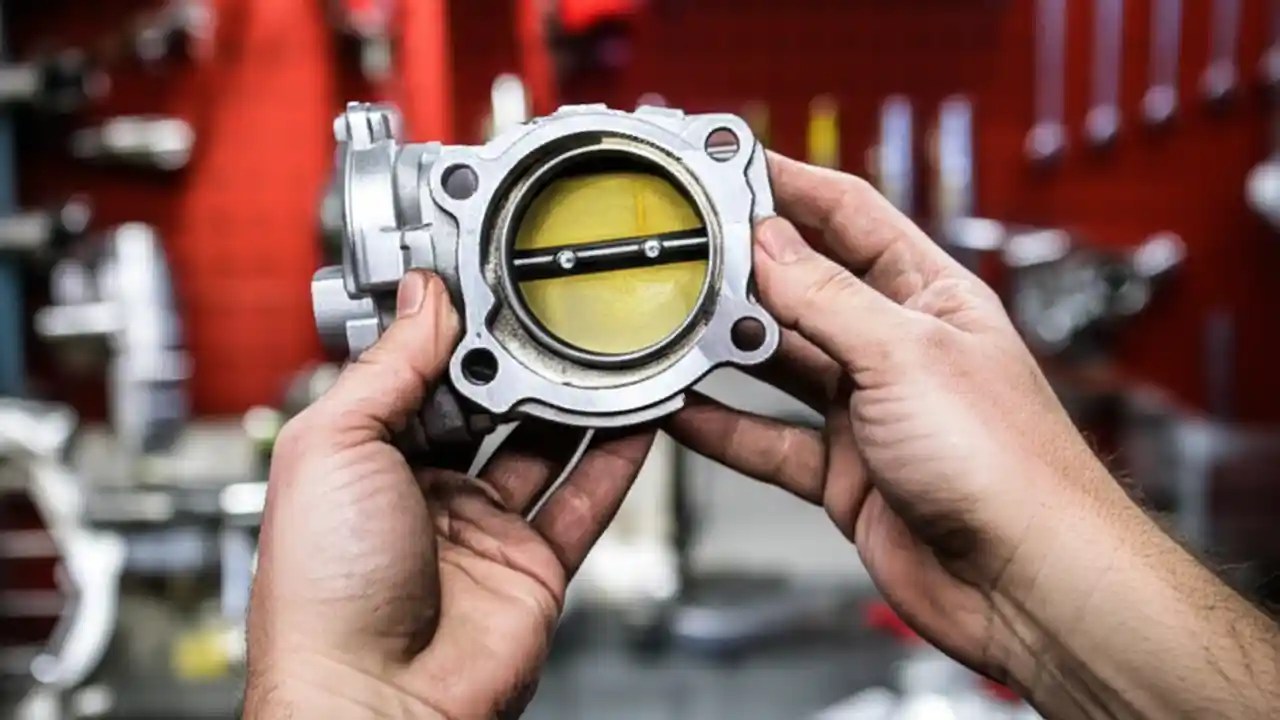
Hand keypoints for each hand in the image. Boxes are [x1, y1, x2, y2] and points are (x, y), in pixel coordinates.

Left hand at [245, 271, 654, 717]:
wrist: (375, 703)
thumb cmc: (322, 594)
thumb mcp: (333, 446)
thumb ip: (388, 367)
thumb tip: (424, 298)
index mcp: (363, 457)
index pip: (419, 373)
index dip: (454, 331)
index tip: (490, 285)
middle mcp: (423, 489)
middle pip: (489, 406)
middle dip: (519, 362)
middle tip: (555, 313)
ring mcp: (481, 529)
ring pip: (544, 448)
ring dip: (575, 402)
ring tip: (606, 351)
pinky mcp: (532, 566)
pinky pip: (584, 501)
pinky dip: (616, 460)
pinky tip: (636, 418)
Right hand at [668, 154, 1126, 689]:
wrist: (1025, 582)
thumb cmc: (1006, 463)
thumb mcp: (905, 355)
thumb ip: (826, 299)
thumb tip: (768, 243)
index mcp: (931, 297)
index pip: (852, 217)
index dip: (794, 187)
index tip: (735, 165)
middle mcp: (898, 349)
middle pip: (807, 290)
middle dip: (748, 271)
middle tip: (689, 252)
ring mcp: (869, 412)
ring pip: (781, 367)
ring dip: (729, 351)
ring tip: (675, 329)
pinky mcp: (845, 473)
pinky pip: (770, 440)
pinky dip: (726, 428)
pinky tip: (685, 411)